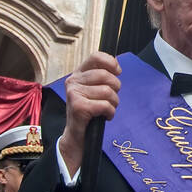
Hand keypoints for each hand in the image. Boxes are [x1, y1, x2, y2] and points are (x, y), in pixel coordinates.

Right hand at [61, 51, 121, 175]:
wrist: (78, 135)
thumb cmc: (90, 110)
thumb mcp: (95, 89)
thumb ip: (103, 75)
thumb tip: (117, 65)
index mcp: (78, 73)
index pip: (96, 56)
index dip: (111, 62)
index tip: (118, 72)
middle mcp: (73, 81)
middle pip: (105, 75)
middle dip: (116, 88)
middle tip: (112, 99)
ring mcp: (73, 93)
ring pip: (107, 91)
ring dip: (114, 102)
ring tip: (107, 108)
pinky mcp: (78, 106)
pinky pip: (105, 105)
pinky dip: (110, 112)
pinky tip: (105, 116)